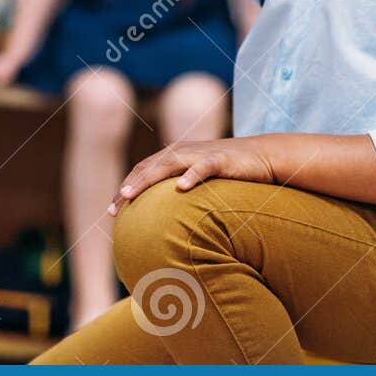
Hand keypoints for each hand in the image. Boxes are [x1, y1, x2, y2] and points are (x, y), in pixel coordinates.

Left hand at [108, 135, 282, 215]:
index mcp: (175, 155)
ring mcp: (201, 154)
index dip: (126, 187)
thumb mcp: (200, 181)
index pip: (143, 170)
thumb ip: (181, 193)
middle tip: (114, 207)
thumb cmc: (230, 173)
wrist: (264, 156)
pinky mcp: (222, 159)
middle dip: (129, 186)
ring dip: (146, 180)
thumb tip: (165, 224)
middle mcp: (183, 151)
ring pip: (168, 164)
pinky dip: (191, 175)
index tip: (111, 211)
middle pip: (148, 167)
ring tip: (130, 195)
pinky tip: (181, 188)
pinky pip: (203, 167)